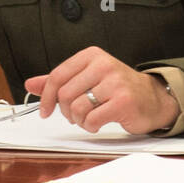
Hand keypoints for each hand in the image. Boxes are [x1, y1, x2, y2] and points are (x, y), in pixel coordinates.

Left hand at [24, 46, 178, 134]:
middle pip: (65, 94)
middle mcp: (103, 65)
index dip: (47, 97)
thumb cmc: (117, 89)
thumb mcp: (87, 79)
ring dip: (79, 120)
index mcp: (91, 56)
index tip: (45, 111)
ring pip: (77, 108)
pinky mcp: (123, 101)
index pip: (57, 75)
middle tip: (75, 115)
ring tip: (89, 118)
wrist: (153, 99)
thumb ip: (59, 81)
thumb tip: (30, 84)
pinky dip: (91, 126)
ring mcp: (114, 82)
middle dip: (66, 111)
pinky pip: (92, 119)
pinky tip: (98, 123)